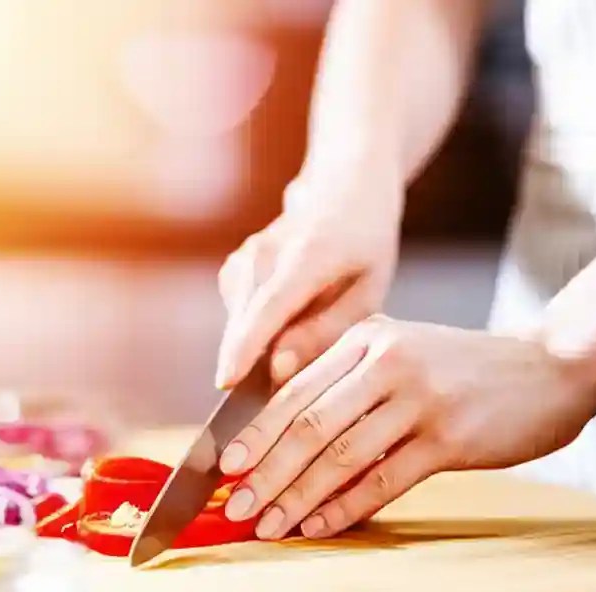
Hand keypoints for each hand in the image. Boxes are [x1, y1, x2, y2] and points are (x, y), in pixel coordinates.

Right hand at [215, 166, 403, 388]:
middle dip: (255, 367)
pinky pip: (239, 316)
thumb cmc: (365, 244)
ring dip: (259, 349)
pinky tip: (288, 320)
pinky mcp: (234, 268)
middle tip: (279, 399)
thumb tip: (279, 369)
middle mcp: (265, 251)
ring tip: (300, 345)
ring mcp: (245, 256)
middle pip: (247, 323)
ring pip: (240, 324)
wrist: (343, 188)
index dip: (246, 347)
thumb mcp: (368, 289)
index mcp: (309, 254)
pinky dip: (256, 332)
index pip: (268, 307)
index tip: (227, 382)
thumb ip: (326, 332)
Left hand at [218, 316, 595, 538]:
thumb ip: (348, 384)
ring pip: (341, 455)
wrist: (549, 367)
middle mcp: (387, 362)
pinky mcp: (450, 437)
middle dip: (265, 472)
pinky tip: (318, 527)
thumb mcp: (401, 354)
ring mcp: (419, 399)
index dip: (256, 433)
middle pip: (309, 425)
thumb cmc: (463, 371)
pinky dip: (346, 508)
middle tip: (233, 508)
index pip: (295, 391)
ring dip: (297, 497)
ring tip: (267, 526)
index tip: (224, 468)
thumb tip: (280, 439)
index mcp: (366, 339)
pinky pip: (384, 480)